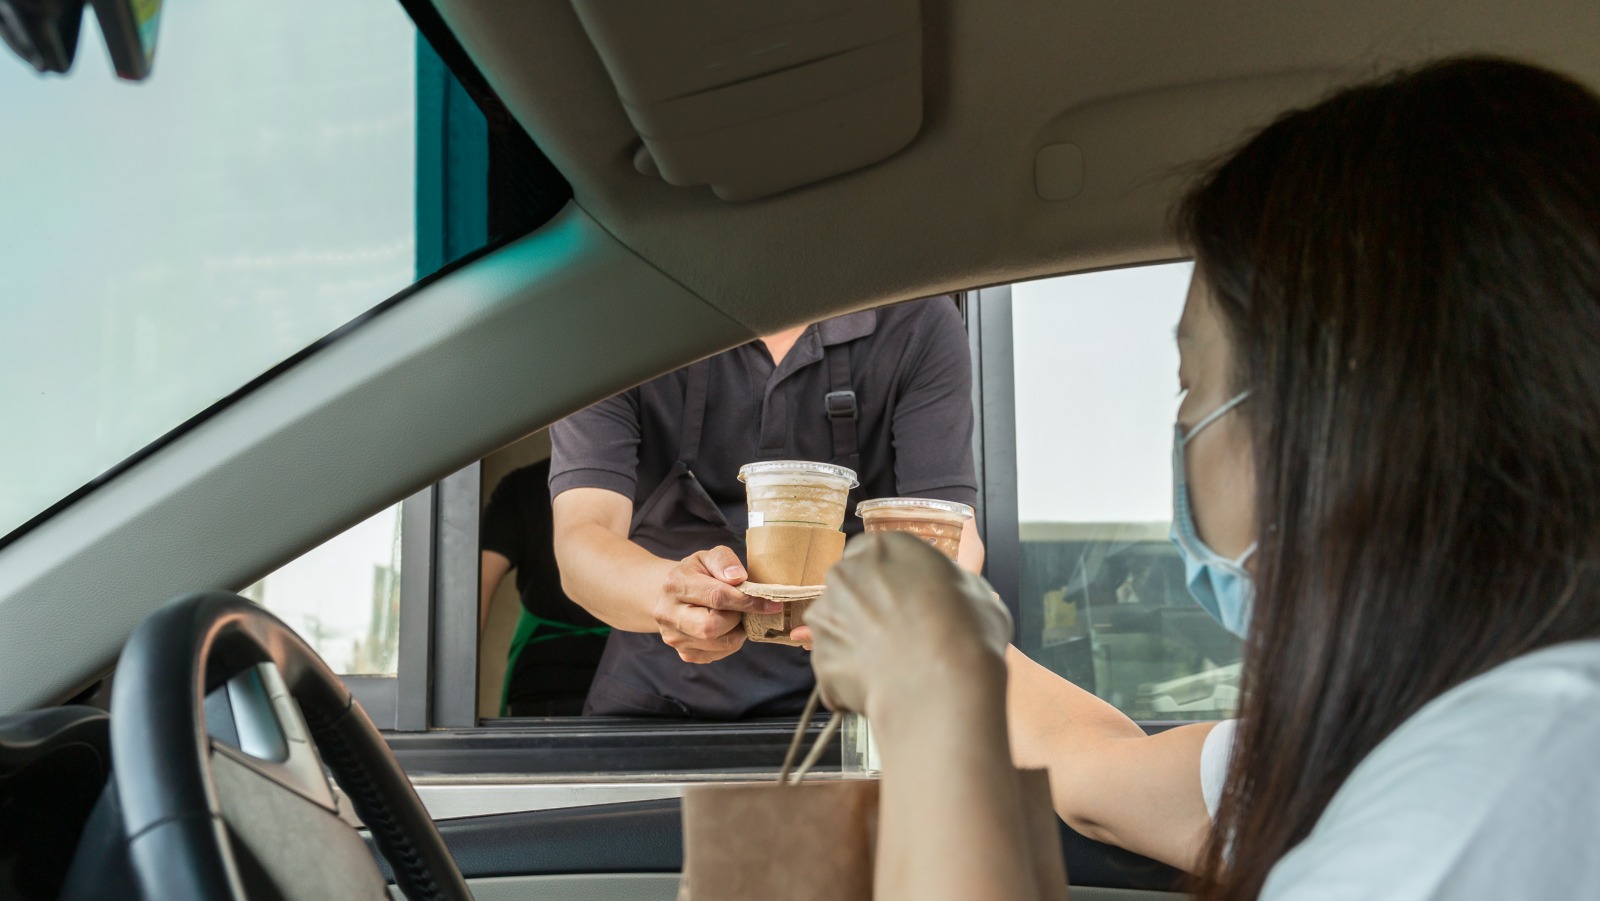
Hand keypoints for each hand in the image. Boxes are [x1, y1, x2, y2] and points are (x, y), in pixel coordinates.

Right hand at [653, 545, 782, 662]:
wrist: (672, 595)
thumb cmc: (696, 573)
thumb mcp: (708, 557)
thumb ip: (724, 561)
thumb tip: (738, 578)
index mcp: (675, 585)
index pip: (716, 597)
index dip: (747, 601)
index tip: (773, 603)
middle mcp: (668, 614)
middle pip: (712, 627)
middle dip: (737, 618)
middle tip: (744, 608)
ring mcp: (674, 638)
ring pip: (719, 644)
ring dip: (737, 631)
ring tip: (736, 615)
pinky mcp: (685, 653)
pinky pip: (718, 654)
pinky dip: (730, 642)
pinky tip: (727, 627)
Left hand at [804, 532, 1011, 718]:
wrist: (942, 687)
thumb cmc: (966, 634)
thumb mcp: (978, 593)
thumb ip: (951, 586)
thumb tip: (953, 595)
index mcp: (884, 548)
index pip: (874, 555)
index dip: (890, 580)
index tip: (905, 599)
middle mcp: (846, 574)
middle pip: (850, 589)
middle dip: (867, 609)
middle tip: (898, 634)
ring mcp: (826, 617)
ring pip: (837, 628)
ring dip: (856, 643)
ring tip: (891, 667)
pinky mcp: (820, 659)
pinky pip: (835, 669)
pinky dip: (851, 680)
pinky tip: (882, 689)